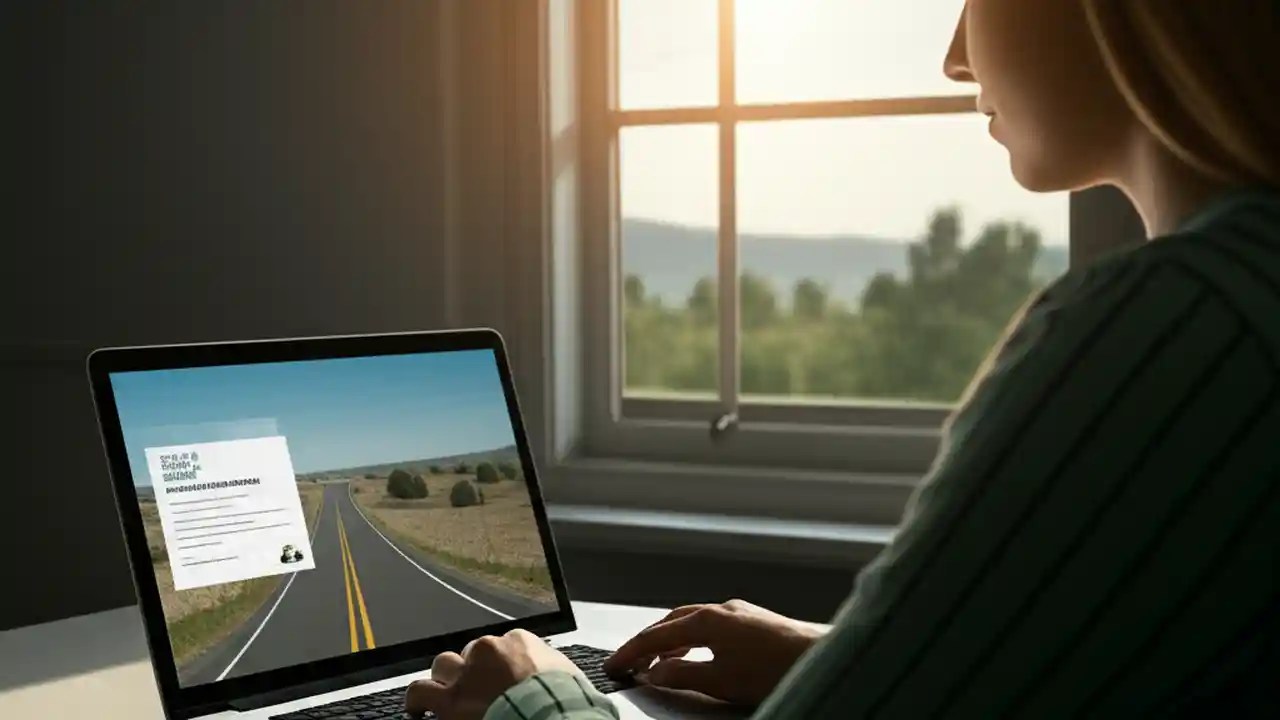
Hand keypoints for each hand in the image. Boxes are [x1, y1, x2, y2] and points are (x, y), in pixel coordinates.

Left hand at [405, 629, 581, 719]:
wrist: (550, 717)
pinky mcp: (449, 701)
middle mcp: (489, 651)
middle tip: (480, 690)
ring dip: (445, 680)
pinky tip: (418, 711)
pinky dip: (417, 702)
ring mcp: (466, 674)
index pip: (504, 645)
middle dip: (474, 669)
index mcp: (520, 642)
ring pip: (444, 665)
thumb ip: (554, 671)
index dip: (502, 665)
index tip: (505, 679)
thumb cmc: (565, 702)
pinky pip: (420, 692)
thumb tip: (563, 681)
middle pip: (472, 652)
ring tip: (447, 695)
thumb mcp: (570, 677)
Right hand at [603, 599, 825, 706]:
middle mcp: (721, 608)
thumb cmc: (776, 668)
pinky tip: (699, 655)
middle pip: (672, 622)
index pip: (656, 635)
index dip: (631, 652)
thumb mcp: (720, 680)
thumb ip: (682, 676)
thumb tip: (654, 673)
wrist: (821, 658)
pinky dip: (694, 640)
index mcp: (707, 619)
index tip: (615, 665)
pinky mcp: (755, 620)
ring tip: (660, 663)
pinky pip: (712, 625)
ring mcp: (739, 612)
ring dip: (672, 641)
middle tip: (631, 662)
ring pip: (693, 621)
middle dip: (648, 642)